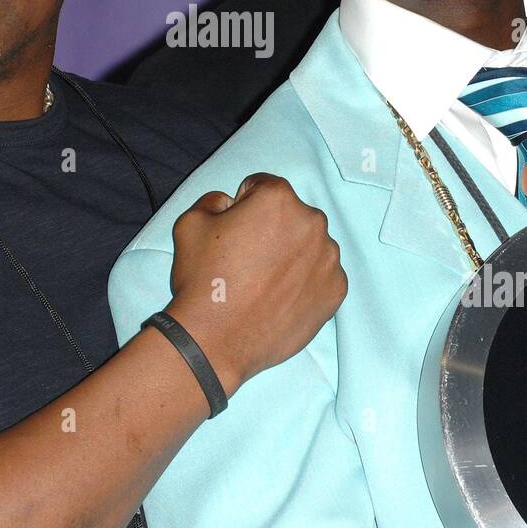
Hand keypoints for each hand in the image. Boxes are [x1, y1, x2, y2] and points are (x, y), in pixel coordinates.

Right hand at [165, 173, 345, 397]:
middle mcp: (312, 222)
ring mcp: (329, 258)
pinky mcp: (336, 290)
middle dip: (273, 229)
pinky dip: (305, 282)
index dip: (243, 207)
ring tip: (264, 283)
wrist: (216, 340)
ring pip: (309, 245)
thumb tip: (230, 203)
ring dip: (292, 255)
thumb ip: (214, 200)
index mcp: (278, 198)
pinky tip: (280, 298)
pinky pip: (322, 275)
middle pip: (291, 215)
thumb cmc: (203, 279)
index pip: (262, 187)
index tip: (234, 233)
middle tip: (248, 260)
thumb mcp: (190, 223)